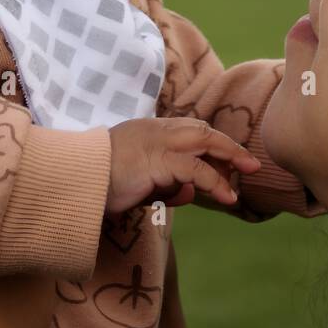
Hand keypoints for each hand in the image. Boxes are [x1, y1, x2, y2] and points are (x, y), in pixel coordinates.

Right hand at [106, 117, 259, 214]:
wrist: (76, 182)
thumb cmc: (101, 184)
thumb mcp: (140, 184)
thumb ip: (164, 185)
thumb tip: (189, 191)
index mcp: (149, 132)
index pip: (189, 132)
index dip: (212, 146)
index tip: (229, 162)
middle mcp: (155, 131)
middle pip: (201, 131)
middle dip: (228, 147)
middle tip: (250, 164)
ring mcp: (156, 142)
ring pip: (204, 142)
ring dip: (229, 159)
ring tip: (245, 177)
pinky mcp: (157, 160)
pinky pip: (194, 168)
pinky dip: (213, 181)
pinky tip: (225, 196)